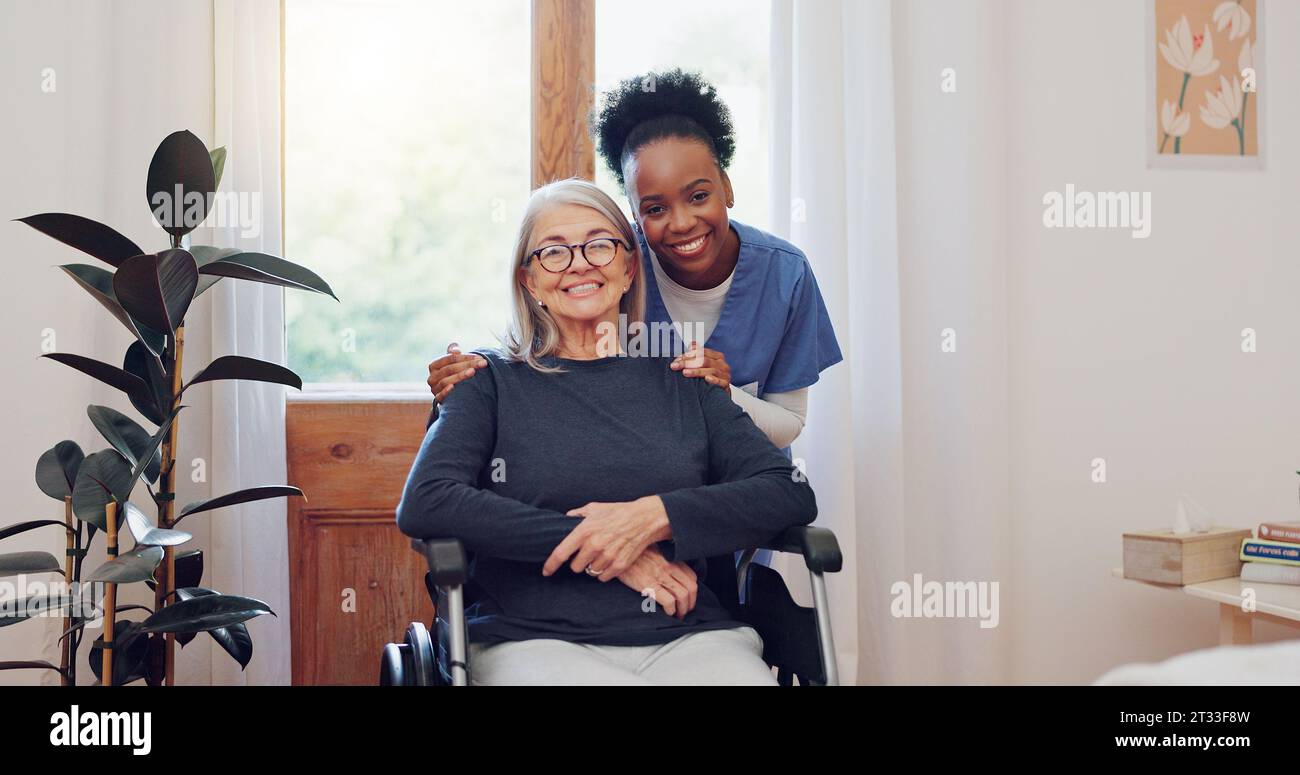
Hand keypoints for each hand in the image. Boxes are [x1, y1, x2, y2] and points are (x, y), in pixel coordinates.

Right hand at [427, 342, 486, 401]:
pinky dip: (445, 391)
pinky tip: (453, 387)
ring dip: (460, 376)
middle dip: (467, 365)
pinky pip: (440, 395)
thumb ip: (453, 354)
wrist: (449, 396)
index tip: (479, 357)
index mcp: (434, 365)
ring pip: (446, 381)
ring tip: (473, 372)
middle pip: (449, 369)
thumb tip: (456, 350)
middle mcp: (432, 377)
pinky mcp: (437, 399)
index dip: (465, 357)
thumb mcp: (452, 363)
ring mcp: (434, 388)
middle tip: (482, 363)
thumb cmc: (452, 375)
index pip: (450, 358)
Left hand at [542, 496, 672, 581]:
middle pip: (576, 567)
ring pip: (590, 572)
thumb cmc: (618, 512)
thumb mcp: (595, 508)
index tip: (546, 572)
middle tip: (586, 554)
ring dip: (592, 567)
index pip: (561, 553)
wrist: (644, 518)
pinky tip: (608, 561)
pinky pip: (603, 577)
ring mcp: (608, 556)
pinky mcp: (620, 565)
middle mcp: (594, 545)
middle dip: (578, 562)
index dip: (551, 565)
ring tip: (600, 555)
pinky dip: (604, 572)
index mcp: (584, 530)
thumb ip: (577, 514)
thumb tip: (566, 517)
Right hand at [615, 544, 697, 619]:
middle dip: (690, 603)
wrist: (613, 551)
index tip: (688, 599)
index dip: (693, 591)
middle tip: (685, 611)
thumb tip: (669, 570)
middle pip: (691, 588)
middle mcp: (668, 566)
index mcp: (669, 558)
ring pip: (683, 595)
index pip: (692, 576)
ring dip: (683, 609)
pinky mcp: (647, 584)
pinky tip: (668, 613)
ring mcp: (659, 575)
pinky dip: (671, 610)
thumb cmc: (631, 553)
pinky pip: (668, 600)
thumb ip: (662, 558)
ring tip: (678, 616)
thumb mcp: (650, 550)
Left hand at [670, 341, 731, 393]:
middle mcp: (722, 364)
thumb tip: (691, 344)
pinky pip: (720, 382)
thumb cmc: (713, 377)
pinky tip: (706, 378)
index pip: (701, 352)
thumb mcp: (705, 365)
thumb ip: (698, 355)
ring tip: (685, 372)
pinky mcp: (726, 385)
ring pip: (710, 370)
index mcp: (717, 357)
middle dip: (688, 363)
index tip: (677, 360)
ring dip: (697, 371)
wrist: (720, 393)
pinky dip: (714, 380)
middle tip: (676, 366)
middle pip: (704, 360)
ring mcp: (725, 375)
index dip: (688, 355)